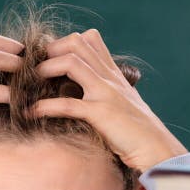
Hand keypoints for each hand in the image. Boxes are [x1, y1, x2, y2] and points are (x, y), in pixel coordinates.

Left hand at [29, 29, 187, 172]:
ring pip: (71, 63)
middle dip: (51, 50)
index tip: (50, 59)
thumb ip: (107, 94)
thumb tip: (83, 96)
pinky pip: (67, 105)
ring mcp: (105, 94)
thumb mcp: (124, 105)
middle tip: (37, 67)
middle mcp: (110, 78)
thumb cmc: (139, 133)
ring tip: (32, 82)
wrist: (157, 150)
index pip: (91, 39)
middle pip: (77, 43)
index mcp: (114, 75)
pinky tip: (32, 113)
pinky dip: (45, 107)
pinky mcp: (101, 114)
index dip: (65, 43)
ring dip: (46, 69)